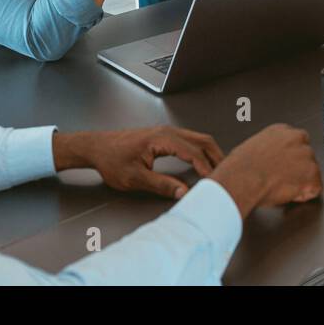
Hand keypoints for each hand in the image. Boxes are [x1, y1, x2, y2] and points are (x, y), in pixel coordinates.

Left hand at [52, 126, 223, 199]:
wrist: (97, 147)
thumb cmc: (111, 160)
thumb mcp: (135, 178)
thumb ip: (161, 185)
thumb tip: (183, 193)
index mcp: (161, 138)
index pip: (193, 152)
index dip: (206, 168)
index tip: (214, 182)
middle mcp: (166, 131)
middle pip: (202, 140)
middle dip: (216, 157)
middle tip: (226, 175)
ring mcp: (166, 132)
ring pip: (197, 138)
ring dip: (210, 153)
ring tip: (219, 170)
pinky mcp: (163, 136)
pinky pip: (190, 140)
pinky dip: (201, 150)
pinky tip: (203, 162)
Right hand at [208, 123, 322, 218]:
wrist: (243, 179)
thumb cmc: (240, 168)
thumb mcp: (250, 147)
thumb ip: (267, 148)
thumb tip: (266, 159)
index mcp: (280, 130)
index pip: (296, 142)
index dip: (290, 158)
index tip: (283, 167)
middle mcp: (296, 138)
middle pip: (306, 155)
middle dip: (297, 169)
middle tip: (281, 179)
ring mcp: (306, 155)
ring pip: (312, 172)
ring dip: (301, 182)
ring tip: (281, 187)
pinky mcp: (312, 173)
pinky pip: (315, 188)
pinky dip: (305, 195)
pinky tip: (289, 194)